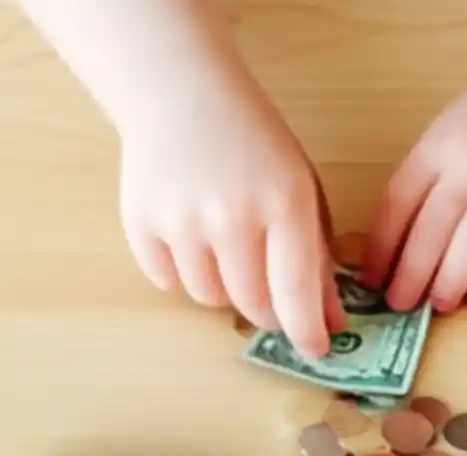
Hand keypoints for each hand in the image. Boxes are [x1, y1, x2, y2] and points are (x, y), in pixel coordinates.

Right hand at [118, 92, 343, 357]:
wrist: (180, 94)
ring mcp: (181, 221)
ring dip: (226, 291)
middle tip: (274, 301)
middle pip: (251, 304)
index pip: (297, 290)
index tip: (317, 351)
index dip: (308, 330)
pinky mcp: (140, 223)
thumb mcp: (301, 188)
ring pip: (209, 298)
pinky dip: (184, 274)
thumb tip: (326, 321)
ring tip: (230, 253)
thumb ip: (315, 254)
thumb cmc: (254, 144)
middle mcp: (231, 216)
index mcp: (283, 202)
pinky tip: (194, 239)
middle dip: (269, 312)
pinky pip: (168, 282)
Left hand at [363, 64, 466, 311]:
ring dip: (452, 284)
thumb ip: (423, 181)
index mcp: (438, 147)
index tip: (371, 279)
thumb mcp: (445, 135)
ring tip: (439, 305)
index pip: (397, 206)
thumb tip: (397, 246)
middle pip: (431, 232)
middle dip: (410, 276)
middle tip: (400, 304)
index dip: (380, 248)